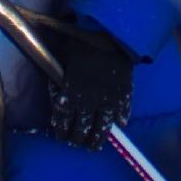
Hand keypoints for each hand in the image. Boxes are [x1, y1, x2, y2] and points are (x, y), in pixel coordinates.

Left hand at [45, 25, 135, 149]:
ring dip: (96, 140)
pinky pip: (122, 115)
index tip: (61, 136)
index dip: (61, 131)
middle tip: (76, 143)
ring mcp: (108, 101)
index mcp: (70, 94)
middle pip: (81, 130)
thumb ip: (57, 79)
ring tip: (94, 146)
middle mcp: (88, 103)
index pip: (63, 121)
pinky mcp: (124, 96)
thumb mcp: (61, 58)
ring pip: (101, 129)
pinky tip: (117, 127)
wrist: (109, 34)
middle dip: (77, 139)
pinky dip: (119, 122)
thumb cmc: (81, 42)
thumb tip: (56, 97)